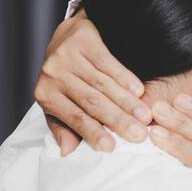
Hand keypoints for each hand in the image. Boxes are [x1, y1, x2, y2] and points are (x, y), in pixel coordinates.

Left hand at [33, 11, 152, 154]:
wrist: (64, 38)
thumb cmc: (64, 78)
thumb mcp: (58, 104)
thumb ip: (64, 128)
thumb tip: (68, 152)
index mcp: (46, 95)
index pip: (74, 118)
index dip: (93, 132)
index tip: (111, 147)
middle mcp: (53, 74)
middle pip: (92, 102)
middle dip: (117, 119)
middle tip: (138, 134)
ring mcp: (67, 56)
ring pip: (103, 84)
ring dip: (127, 102)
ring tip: (145, 116)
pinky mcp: (83, 40)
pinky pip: (108, 63)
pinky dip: (125, 78)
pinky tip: (139, 90)